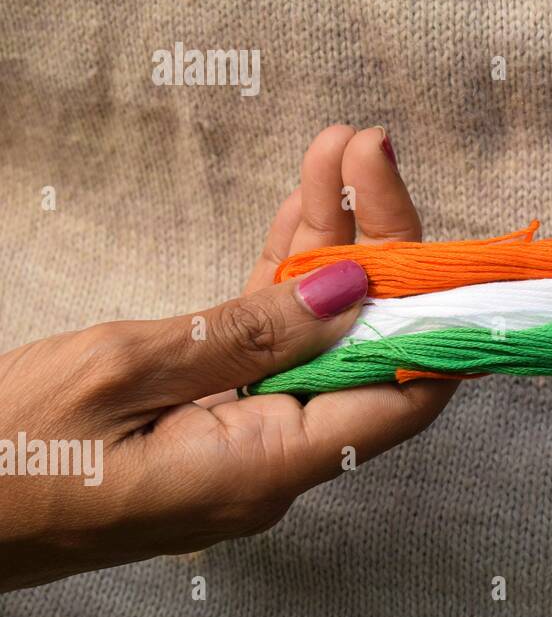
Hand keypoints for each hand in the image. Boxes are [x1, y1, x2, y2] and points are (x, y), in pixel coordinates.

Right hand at [0, 125, 452, 589]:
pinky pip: (272, 346)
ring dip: (329, 245)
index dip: (436, 312)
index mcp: (267, 467)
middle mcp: (274, 461)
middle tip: (366, 149)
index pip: (404, 391)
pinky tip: (302, 213)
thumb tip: (352, 290)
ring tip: (339, 151)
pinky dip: (284, 279)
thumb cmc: (2, 454)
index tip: (442, 230)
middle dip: (376, 243)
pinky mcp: (213, 420)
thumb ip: (248, 332)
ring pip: (320, 336)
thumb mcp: (122, 373)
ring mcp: (246, 441)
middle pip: (366, 349)